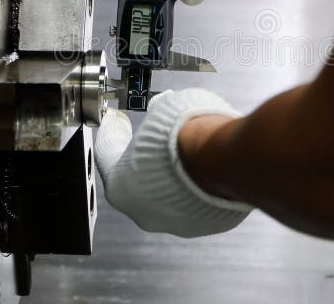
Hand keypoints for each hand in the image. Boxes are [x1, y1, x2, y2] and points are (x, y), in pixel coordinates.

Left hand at [94, 89, 251, 236]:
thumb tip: (164, 109)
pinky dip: (202, 185)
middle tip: (161, 135)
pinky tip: (209, 166)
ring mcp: (176, 222)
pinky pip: (200, 201)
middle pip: (141, 179)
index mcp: (120, 185)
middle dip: (150, 155)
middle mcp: (144, 211)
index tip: (116, 121)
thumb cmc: (188, 137)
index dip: (113, 132)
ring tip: (191, 149)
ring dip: (178, 173)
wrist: (225, 158)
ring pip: (173, 194)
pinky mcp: (206, 225)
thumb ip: (158, 114)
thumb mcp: (163, 108)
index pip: (107, 155)